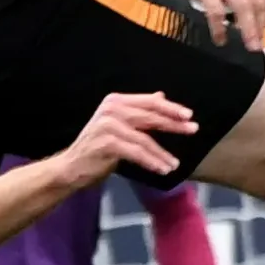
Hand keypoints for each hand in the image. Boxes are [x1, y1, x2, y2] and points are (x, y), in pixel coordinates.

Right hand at [53, 91, 197, 185]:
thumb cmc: (98, 146)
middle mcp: (111, 109)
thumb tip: (161, 96)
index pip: (148, 102)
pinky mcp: (107, 143)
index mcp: (115, 101)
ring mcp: (108, 126)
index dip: (170, 108)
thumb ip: (139, 111)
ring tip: (175, 164)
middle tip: (193, 129)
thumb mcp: (120, 124)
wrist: (72, 166)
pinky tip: (162, 169)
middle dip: (173, 124)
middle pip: (149, 116)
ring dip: (162, 153)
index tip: (189, 115)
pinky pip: (136, 153)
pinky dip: (151, 161)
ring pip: (144, 139)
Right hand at [149, 0, 264, 50]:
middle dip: (260, 28)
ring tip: (248, 46)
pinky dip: (220, 29)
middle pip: (258, 4)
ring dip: (248, 31)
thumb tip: (250, 11)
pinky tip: (219, 38)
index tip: (261, 30)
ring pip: (243, 9)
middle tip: (257, 46)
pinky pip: (217, 13)